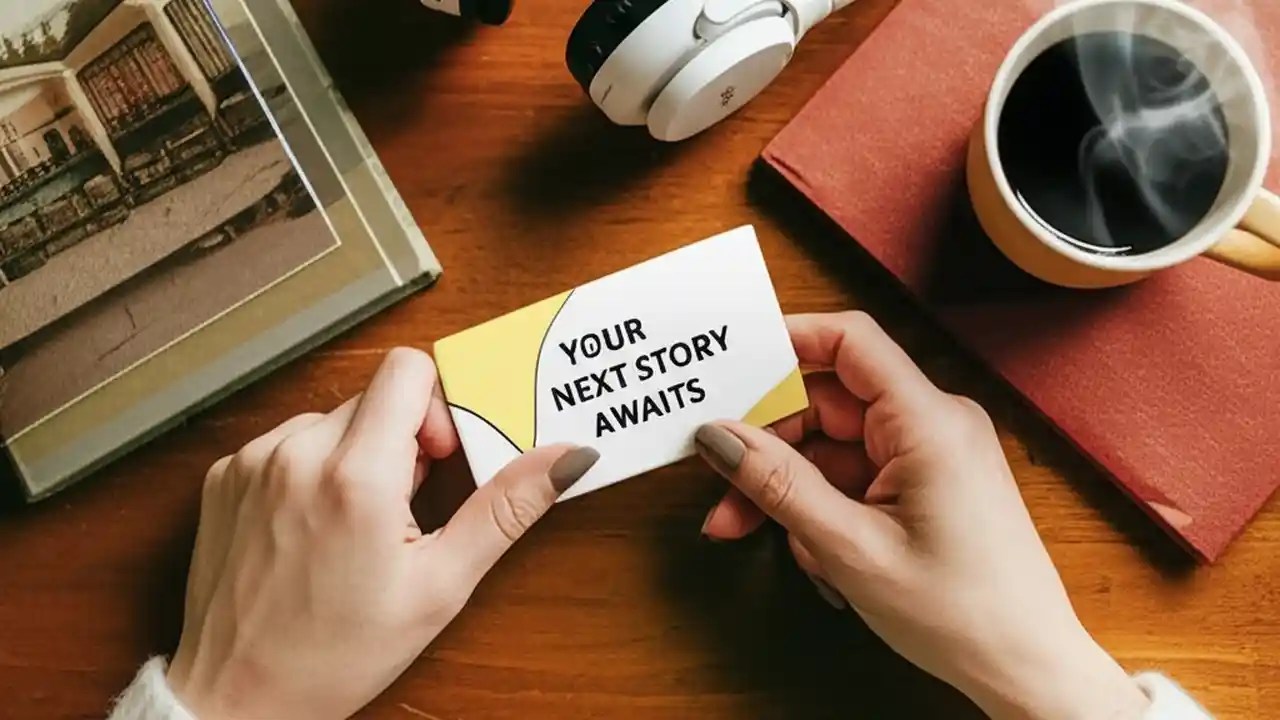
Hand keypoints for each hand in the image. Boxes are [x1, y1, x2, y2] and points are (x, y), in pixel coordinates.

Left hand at [167, 348, 599, 719]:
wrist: (238, 697)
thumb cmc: (337, 654)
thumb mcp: (439, 586)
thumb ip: (505, 509)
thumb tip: (565, 457)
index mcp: (356, 476)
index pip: (407, 368)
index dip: (437, 406)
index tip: (439, 457)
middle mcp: (295, 454)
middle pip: (374, 398)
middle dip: (401, 442)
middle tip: (404, 510)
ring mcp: (252, 462)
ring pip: (330, 420)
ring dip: (355, 456)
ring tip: (355, 527)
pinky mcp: (223, 476)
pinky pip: (285, 444)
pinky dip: (309, 472)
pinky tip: (313, 530)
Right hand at [694, 313, 1149, 719]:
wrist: (1027, 667)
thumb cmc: (962, 613)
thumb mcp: (851, 548)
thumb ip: (779, 484)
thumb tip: (719, 436)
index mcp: (928, 421)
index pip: (849, 342)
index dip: (785, 341)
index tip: (729, 363)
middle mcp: (933, 423)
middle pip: (826, 402)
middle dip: (767, 444)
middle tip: (720, 488)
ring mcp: (931, 453)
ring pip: (831, 444)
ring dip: (787, 484)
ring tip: (749, 530)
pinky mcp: (926, 482)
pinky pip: (854, 474)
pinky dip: (820, 505)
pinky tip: (810, 551)